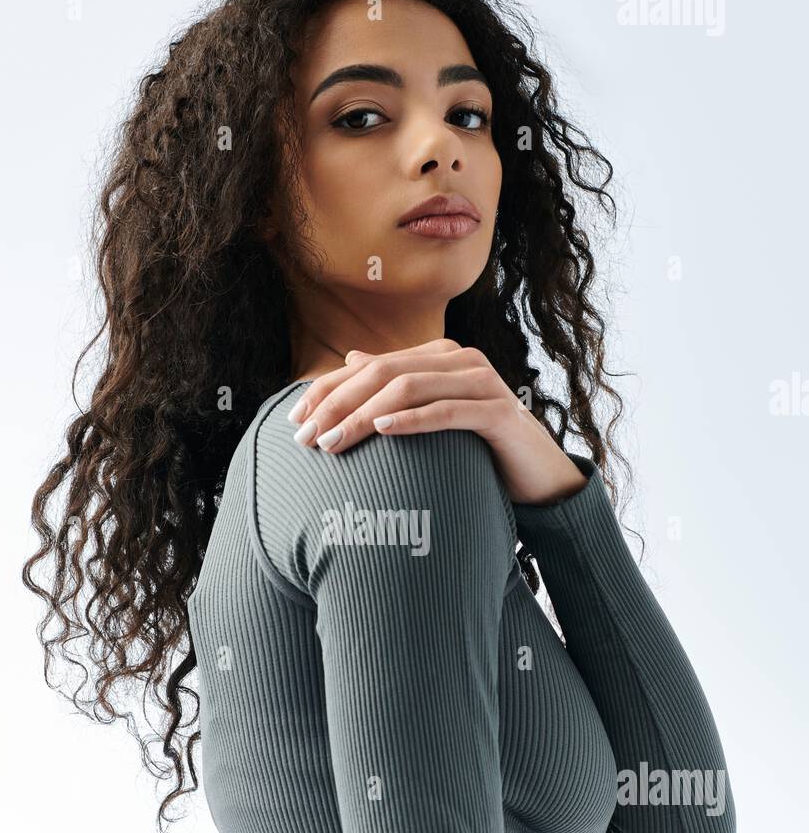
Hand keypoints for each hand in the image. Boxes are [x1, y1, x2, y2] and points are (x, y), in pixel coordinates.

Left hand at [286, 339, 588, 505]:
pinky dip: (412, 419)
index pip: (369, 366)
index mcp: (438, 356)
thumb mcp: (432, 415)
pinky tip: (384, 431)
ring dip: (364, 415)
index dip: (328, 389)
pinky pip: (448, 411)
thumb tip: (352, 359)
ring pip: (409, 388)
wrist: (539, 475)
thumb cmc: (479, 448)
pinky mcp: (499, 412)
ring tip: (333, 442)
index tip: (294, 420)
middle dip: (338, 404)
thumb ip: (396, 386)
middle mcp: (459, 360)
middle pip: (383, 373)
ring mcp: (482, 382)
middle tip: (306, 437)